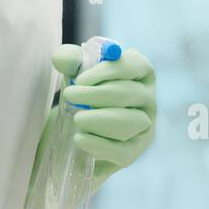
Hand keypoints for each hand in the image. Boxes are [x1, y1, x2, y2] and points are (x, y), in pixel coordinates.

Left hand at [50, 42, 156, 192]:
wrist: (77, 131)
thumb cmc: (82, 94)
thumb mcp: (76, 73)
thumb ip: (69, 60)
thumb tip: (61, 58)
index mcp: (140, 73)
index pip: (135, 66)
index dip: (107, 71)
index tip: (80, 78)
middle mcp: (148, 98)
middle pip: (130, 93)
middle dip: (96, 95)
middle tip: (70, 95)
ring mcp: (144, 126)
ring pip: (129, 122)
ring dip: (99, 119)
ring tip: (77, 118)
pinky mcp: (134, 151)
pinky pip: (122, 150)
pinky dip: (98, 144)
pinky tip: (79, 138)